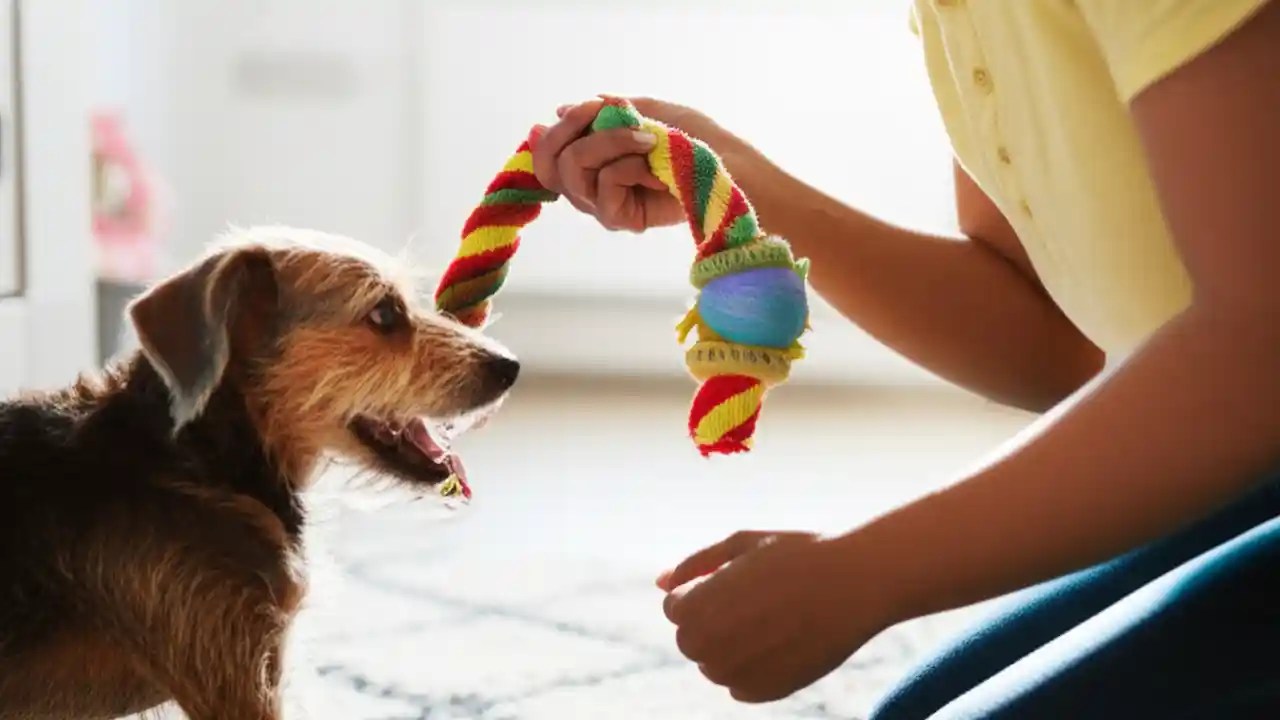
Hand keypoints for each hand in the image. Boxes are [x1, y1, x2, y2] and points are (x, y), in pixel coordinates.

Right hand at [529, 96, 729, 231]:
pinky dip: (628, 164)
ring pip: (572, 170)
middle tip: (615, 114)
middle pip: (551, 163)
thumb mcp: (646, 112)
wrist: (728, 165)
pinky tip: (655, 169)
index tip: (577, 109)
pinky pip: (603, 183)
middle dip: (576, 129)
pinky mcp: (619, 220)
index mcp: (593, 163)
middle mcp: (591, 188)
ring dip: (609, 142)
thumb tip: (558, 110)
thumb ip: (604, 112)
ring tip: (647, 139)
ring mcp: (603, 206)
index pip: (547, 155)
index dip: (552, 132)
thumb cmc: (695, 139)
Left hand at [658, 530, 891, 702]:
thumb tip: (661, 583)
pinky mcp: (765, 692)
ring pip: (713, 665)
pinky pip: (739, 686)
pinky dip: (752, 667)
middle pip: (689, 640)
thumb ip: (695, 564)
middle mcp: (709, 647)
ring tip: (772, 618)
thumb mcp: (741, 544)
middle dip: (711, 620)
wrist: (857, 583)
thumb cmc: (798, 555)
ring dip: (731, 646)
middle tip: (755, 599)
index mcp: (696, 607)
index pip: (674, 608)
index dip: (702, 590)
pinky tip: (782, 640)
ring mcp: (737, 674)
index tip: (738, 579)